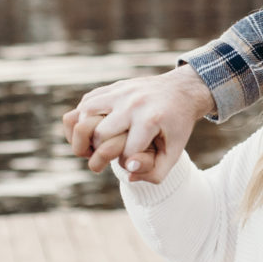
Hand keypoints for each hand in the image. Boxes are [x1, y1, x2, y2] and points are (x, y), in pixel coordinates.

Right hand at [62, 67, 214, 182]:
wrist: (181, 91)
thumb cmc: (176, 126)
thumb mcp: (175, 152)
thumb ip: (155, 172)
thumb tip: (128, 173)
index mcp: (150, 119)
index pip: (125, 153)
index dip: (126, 163)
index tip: (134, 161)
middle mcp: (132, 104)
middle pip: (100, 134)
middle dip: (100, 152)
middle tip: (106, 158)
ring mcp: (120, 92)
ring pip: (84, 116)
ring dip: (83, 136)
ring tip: (91, 146)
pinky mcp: (112, 88)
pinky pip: (85, 103)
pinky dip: (81, 119)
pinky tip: (90, 131)